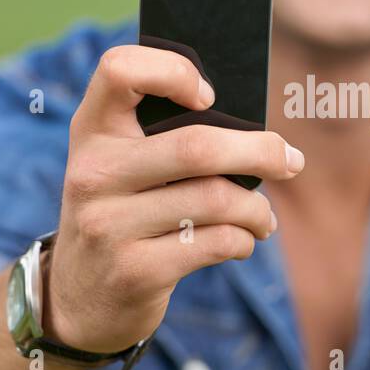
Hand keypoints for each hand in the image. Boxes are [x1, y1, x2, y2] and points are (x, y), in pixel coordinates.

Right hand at [44, 44, 304, 353]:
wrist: (78, 299)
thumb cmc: (122, 213)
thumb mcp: (119, 167)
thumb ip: (163, 137)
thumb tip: (256, 133)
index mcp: (91, 131)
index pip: (119, 70)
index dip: (172, 70)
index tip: (209, 96)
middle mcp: (93, 173)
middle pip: (197, 146)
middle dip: (261, 152)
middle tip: (291, 162)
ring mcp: (109, 224)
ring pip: (216, 200)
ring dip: (256, 209)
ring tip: (263, 218)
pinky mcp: (134, 271)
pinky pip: (215, 242)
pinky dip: (243, 240)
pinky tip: (244, 241)